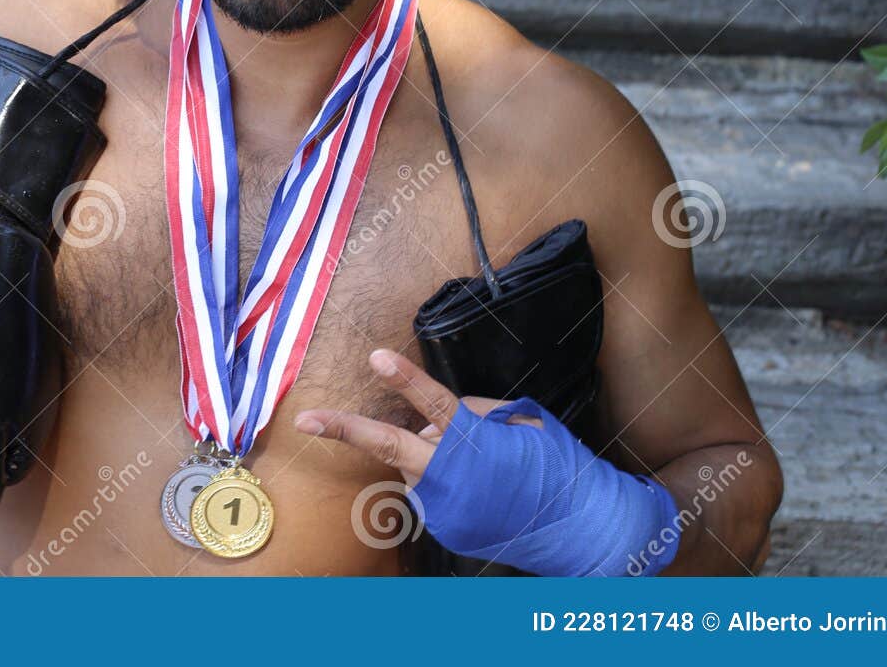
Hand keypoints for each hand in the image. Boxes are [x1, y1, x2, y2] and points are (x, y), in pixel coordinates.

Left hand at [295, 347, 679, 574]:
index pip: (434, 403)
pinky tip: (478, 489)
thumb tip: (432, 421)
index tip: (377, 357)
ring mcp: (444, 507)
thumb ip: (477, 411)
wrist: (580, 529)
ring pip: (415, 467)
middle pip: (389, 446)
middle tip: (306, 418)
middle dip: (344, 430)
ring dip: (429, 457)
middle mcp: (452, 476)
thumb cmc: (556, 467)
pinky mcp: (444, 528)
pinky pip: (430, 491)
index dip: (406, 379)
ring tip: (481, 467)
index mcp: (475, 441)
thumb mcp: (524, 422)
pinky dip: (443, 482)